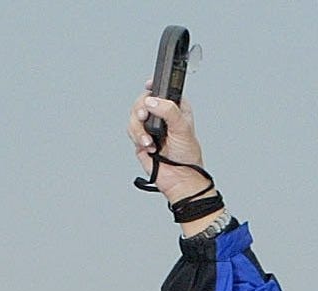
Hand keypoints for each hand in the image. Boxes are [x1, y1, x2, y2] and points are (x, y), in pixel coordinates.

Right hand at [127, 86, 211, 203]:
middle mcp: (161, 116)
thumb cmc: (187, 155)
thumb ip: (168, 111)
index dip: (154, 86)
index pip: (162, 91)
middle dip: (141, 109)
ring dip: (138, 128)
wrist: (179, 178)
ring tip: (150, 140)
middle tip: (144, 116)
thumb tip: (152, 101)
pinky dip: (137, 138)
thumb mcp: (183, 128)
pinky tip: (149, 147)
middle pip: (142, 101)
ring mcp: (149, 128)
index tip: (149, 85)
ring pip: (134, 117)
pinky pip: (131, 131)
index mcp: (175, 108)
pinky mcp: (141, 139)